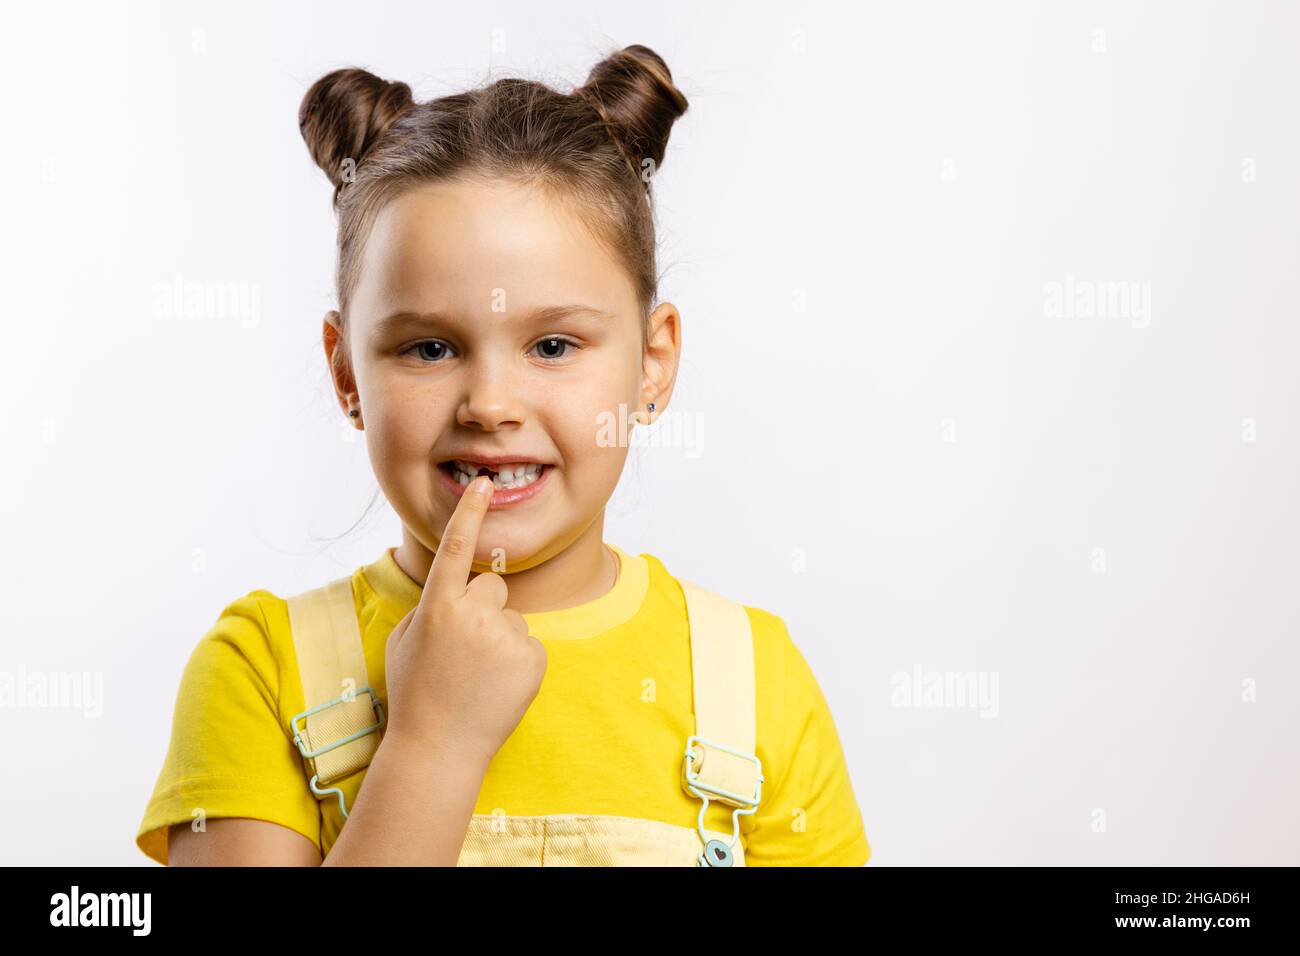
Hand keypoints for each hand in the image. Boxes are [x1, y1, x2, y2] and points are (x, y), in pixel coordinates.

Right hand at [382, 475, 546, 765]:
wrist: (439, 748)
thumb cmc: (416, 694)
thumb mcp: (406, 642)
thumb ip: (430, 607)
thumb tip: (454, 591)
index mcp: (437, 606)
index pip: (457, 547)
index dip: (469, 512)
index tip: (482, 483)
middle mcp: (473, 614)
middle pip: (493, 587)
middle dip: (484, 610)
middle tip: (466, 651)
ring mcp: (505, 635)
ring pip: (512, 619)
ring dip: (500, 640)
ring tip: (478, 677)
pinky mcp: (532, 657)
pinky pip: (529, 646)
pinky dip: (518, 663)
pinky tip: (497, 687)